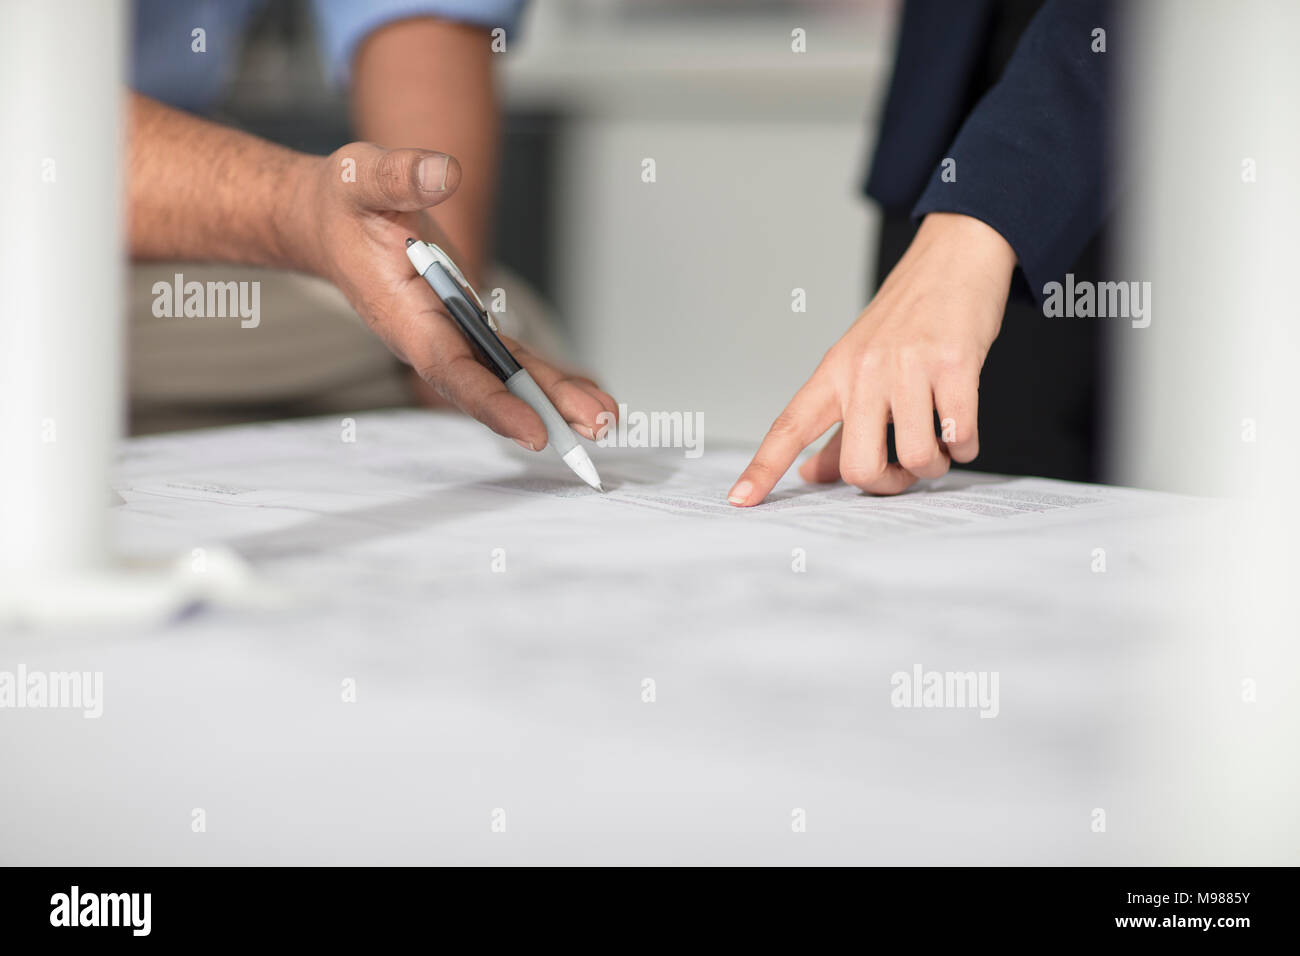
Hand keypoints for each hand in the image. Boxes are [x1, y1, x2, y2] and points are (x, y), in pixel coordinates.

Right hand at [288, 142, 615, 449]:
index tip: (532, 429)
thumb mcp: (363, 179)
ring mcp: (453, 335)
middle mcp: (431, 337)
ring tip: (606, 418)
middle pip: (491, 383)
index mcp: (404, 316)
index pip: (451, 368)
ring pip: (510, 375)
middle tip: (597, 427)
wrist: (330, 222)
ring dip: (557, 398)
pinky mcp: (470, 326)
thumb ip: (400, 176)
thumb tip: (444, 172)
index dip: (491, 401)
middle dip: (545, 408)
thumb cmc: (344, 205)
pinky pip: (513, 359)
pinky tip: (586, 397)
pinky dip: (548, 378)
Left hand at [727, 213, 1016, 505]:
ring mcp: (908, 366)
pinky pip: (960, 434)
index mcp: (833, 374)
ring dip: (935, 465)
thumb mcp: (858, 367)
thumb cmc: (906, 320)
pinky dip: (966, 446)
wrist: (952, 258)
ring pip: (916, 456)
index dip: (762, 467)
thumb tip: (809, 476)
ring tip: (941, 444)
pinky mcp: (954, 362)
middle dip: (888, 484)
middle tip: (904, 471)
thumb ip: (836, 429)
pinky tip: (963, 432)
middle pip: (859, 464)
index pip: (790, 426)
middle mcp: (863, 370)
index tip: (739, 500)